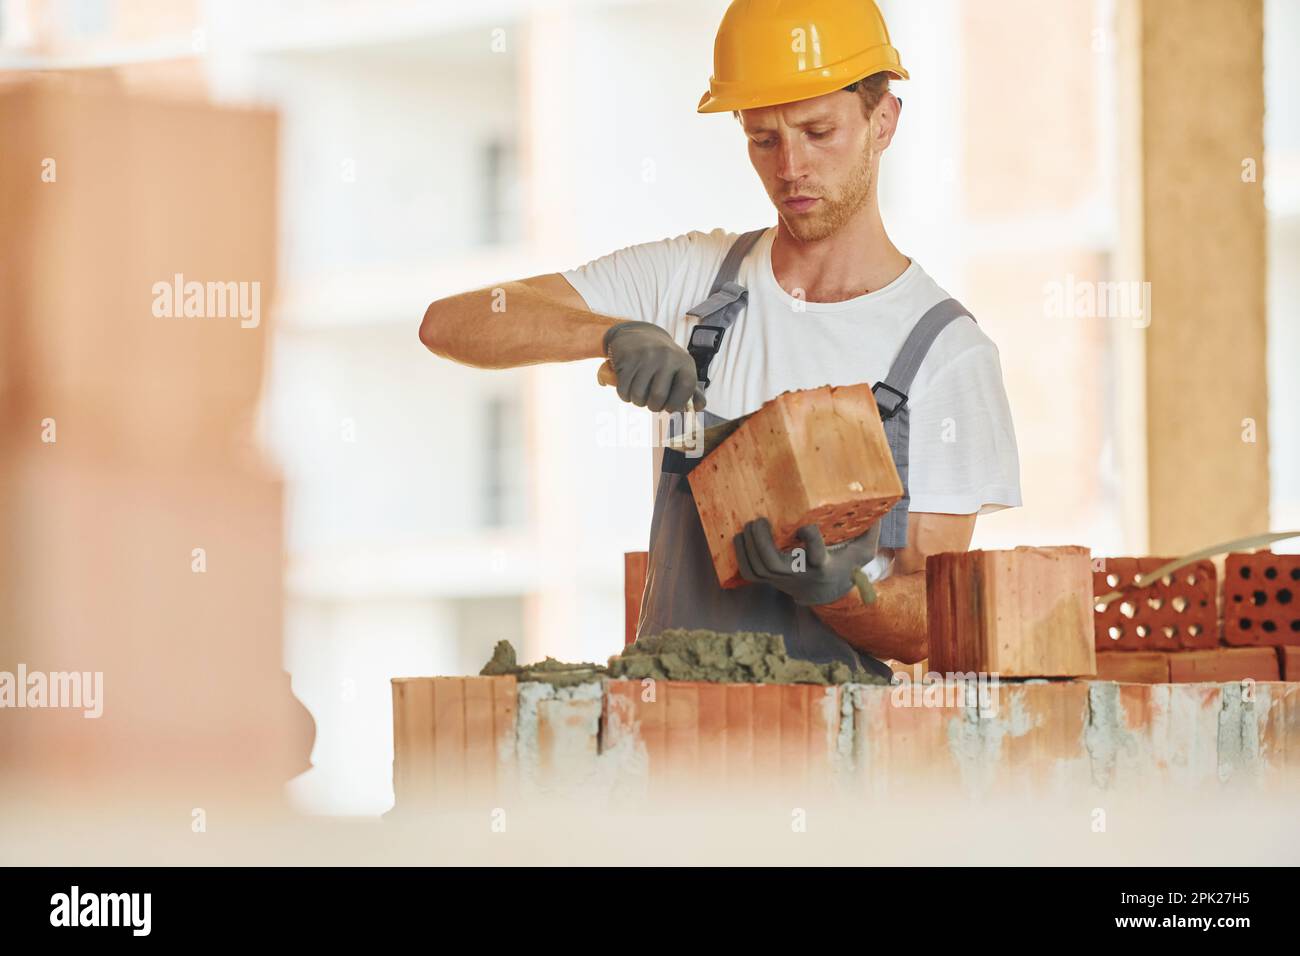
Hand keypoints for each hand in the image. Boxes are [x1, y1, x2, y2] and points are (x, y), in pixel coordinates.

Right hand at [601, 321, 704, 412]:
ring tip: (641, 393)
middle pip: (658, 397)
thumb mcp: (680, 370)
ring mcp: (646, 356)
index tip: (670, 407)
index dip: (678, 403)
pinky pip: (624, 390)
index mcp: (684, 361)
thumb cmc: (663, 360)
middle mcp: (667, 356)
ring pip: (638, 396)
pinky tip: (630, 388)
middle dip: (654, 407)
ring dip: (638, 401)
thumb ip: (691, 391)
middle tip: (652, 402)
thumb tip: (699, 408)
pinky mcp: (628, 358)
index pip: (686, 388)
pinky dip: (625, 395)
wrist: (638, 335)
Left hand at [734, 518, 879, 606]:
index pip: (816, 557)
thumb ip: (871, 531)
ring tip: (748, 525)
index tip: (806, 525)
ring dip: (748, 547)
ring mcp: (782, 580)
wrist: (826, 593)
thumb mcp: (862, 551)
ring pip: (758, 569)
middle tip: (759, 520)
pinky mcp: (770, 580)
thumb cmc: (843, 565)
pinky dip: (740, 556)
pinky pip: (749, 573)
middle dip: (762, 543)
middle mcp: (799, 575)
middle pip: (774, 565)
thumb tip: (881, 502)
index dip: (810, 540)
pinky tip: (739, 537)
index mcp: (823, 566)